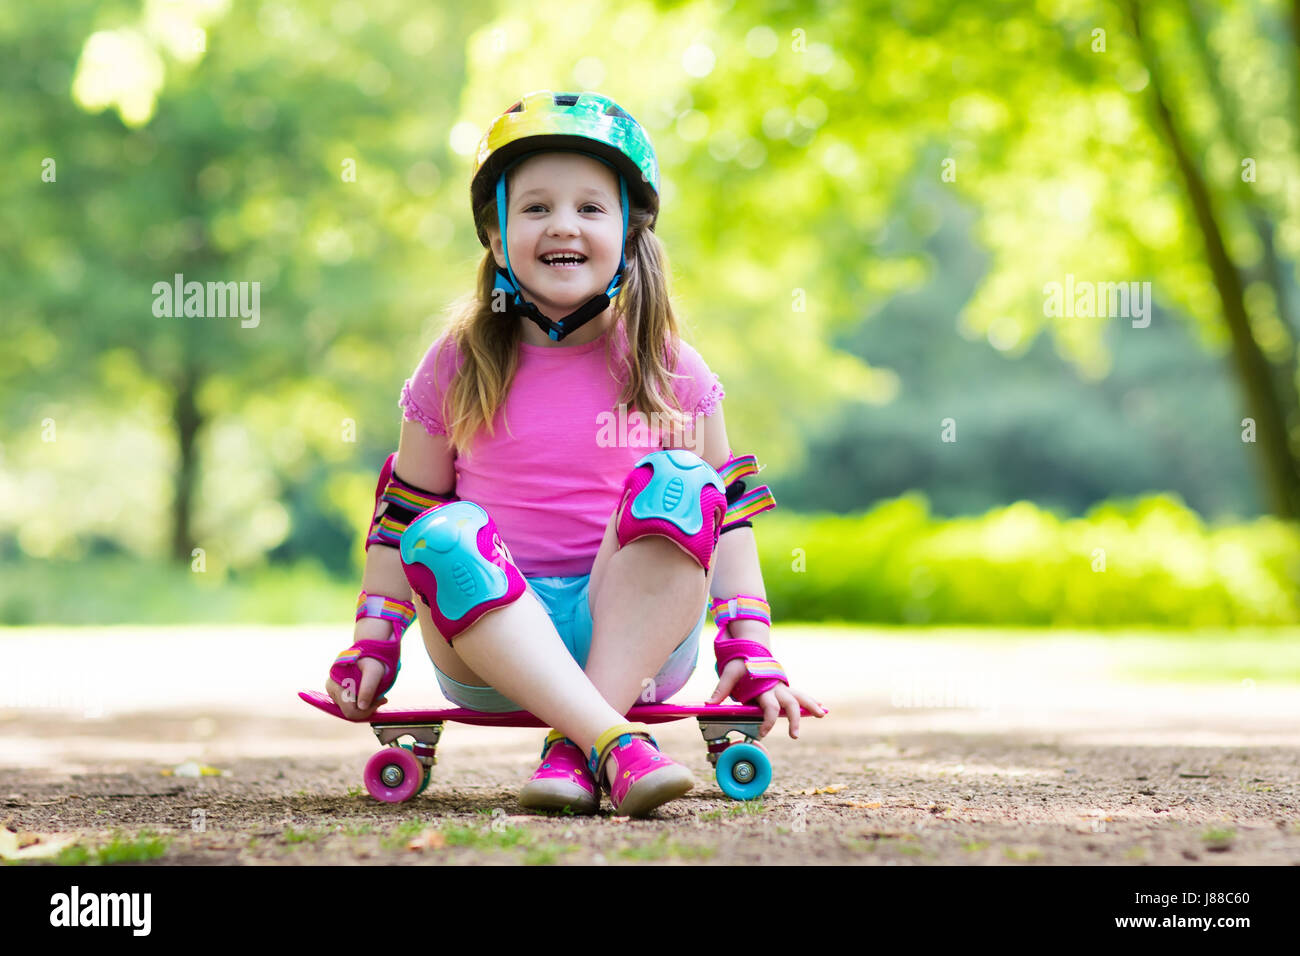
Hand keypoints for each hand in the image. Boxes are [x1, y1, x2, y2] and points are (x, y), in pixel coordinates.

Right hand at [325, 655, 388, 720]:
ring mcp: (334, 691)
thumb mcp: (374, 672)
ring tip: (377, 693)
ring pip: (351, 710)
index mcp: (336, 685)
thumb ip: (368, 688)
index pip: (350, 712)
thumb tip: (362, 707)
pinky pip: (351, 704)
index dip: (368, 711)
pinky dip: (363, 702)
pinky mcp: (339, 692)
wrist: (369, 649)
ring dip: (366, 705)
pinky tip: (371, 694)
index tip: (382, 699)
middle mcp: (332, 689)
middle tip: (382, 697)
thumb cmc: (372, 659)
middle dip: (368, 708)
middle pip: (350, 712)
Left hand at [707, 659, 826, 738]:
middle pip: (790, 704)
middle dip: (795, 720)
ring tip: (823, 714)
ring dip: (811, 706)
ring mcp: (782, 686)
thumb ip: (721, 689)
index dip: (767, 722)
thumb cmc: (740, 661)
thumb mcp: (729, 672)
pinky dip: (810, 702)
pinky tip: (820, 709)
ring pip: (800, 697)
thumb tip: (709, 703)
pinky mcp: (784, 687)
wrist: (750, 647)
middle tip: (795, 735)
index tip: (762, 733)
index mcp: (764, 686)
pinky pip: (799, 695)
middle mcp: (776, 687)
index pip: (770, 707)